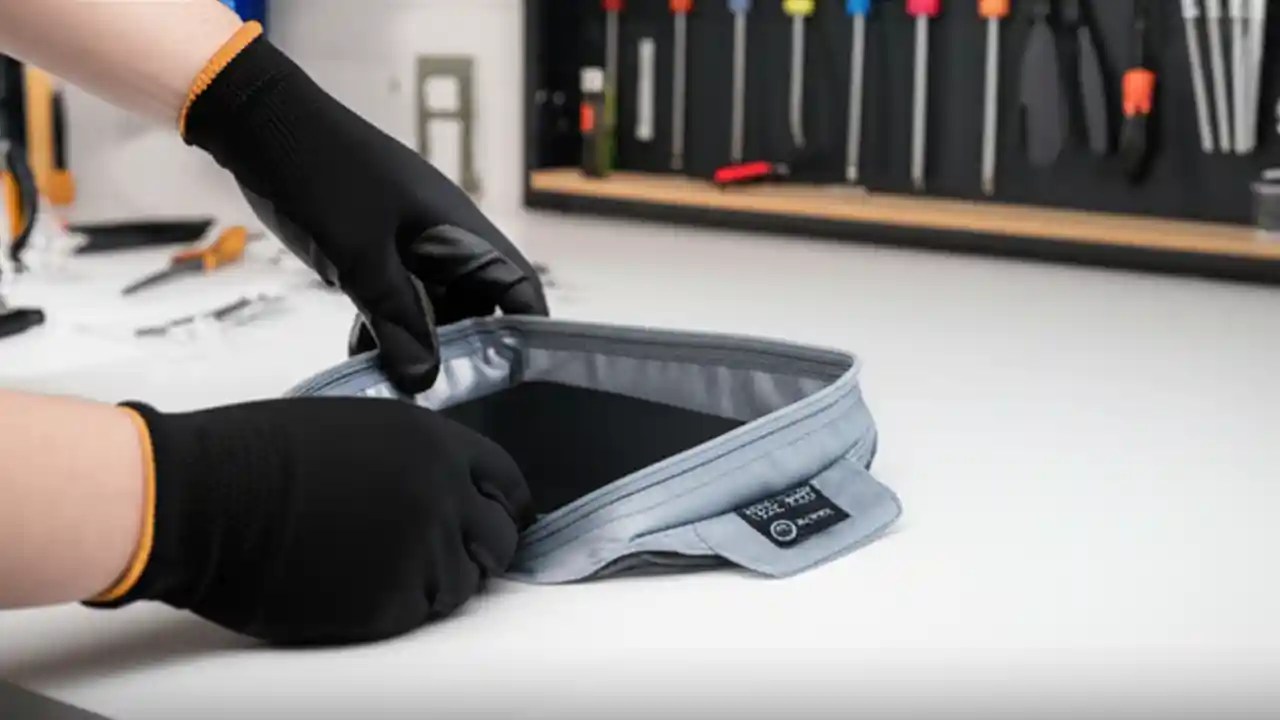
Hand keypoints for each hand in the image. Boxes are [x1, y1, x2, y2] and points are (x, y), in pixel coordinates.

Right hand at [86, 397, 531, 645]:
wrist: (202, 498)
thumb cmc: (257, 455)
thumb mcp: (357, 426)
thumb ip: (413, 455)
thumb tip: (442, 484)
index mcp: (434, 444)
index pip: (506, 482)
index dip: (501, 504)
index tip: (495, 519)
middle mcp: (441, 496)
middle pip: (498, 539)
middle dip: (480, 550)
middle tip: (448, 556)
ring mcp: (420, 551)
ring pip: (462, 584)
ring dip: (437, 581)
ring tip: (382, 569)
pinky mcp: (390, 603)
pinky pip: (419, 614)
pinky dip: (400, 607)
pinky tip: (360, 588)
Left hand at [183, 26, 547, 393]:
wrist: (260, 124)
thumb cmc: (322, 177)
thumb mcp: (362, 256)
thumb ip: (397, 318)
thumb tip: (426, 379)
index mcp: (460, 230)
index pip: (518, 286)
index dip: (524, 333)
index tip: (510, 381)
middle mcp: (445, 238)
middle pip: (476, 305)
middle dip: (464, 350)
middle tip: (445, 396)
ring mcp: (408, 244)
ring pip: (432, 306)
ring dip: (419, 343)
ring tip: (401, 385)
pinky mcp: (374, 251)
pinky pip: (396, 298)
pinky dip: (386, 328)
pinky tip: (364, 358)